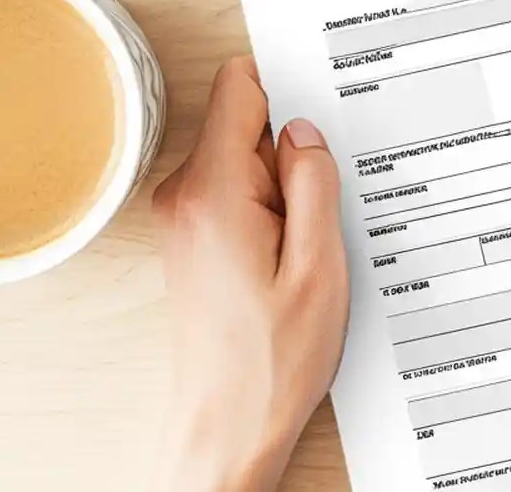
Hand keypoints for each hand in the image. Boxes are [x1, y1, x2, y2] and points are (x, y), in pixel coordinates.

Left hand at [152, 57, 349, 490]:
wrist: (230, 422)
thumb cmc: (273, 359)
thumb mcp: (318, 265)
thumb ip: (312, 183)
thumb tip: (304, 130)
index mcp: (213, 193)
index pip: (240, 88)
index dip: (289, 93)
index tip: (325, 114)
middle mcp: (185, 197)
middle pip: (248, 126)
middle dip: (295, 154)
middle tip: (323, 213)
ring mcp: (185, 217)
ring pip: (248, 162)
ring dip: (288, 189)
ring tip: (309, 247)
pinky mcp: (194, 237)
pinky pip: (240, 194)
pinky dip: (274, 212)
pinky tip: (293, 259)